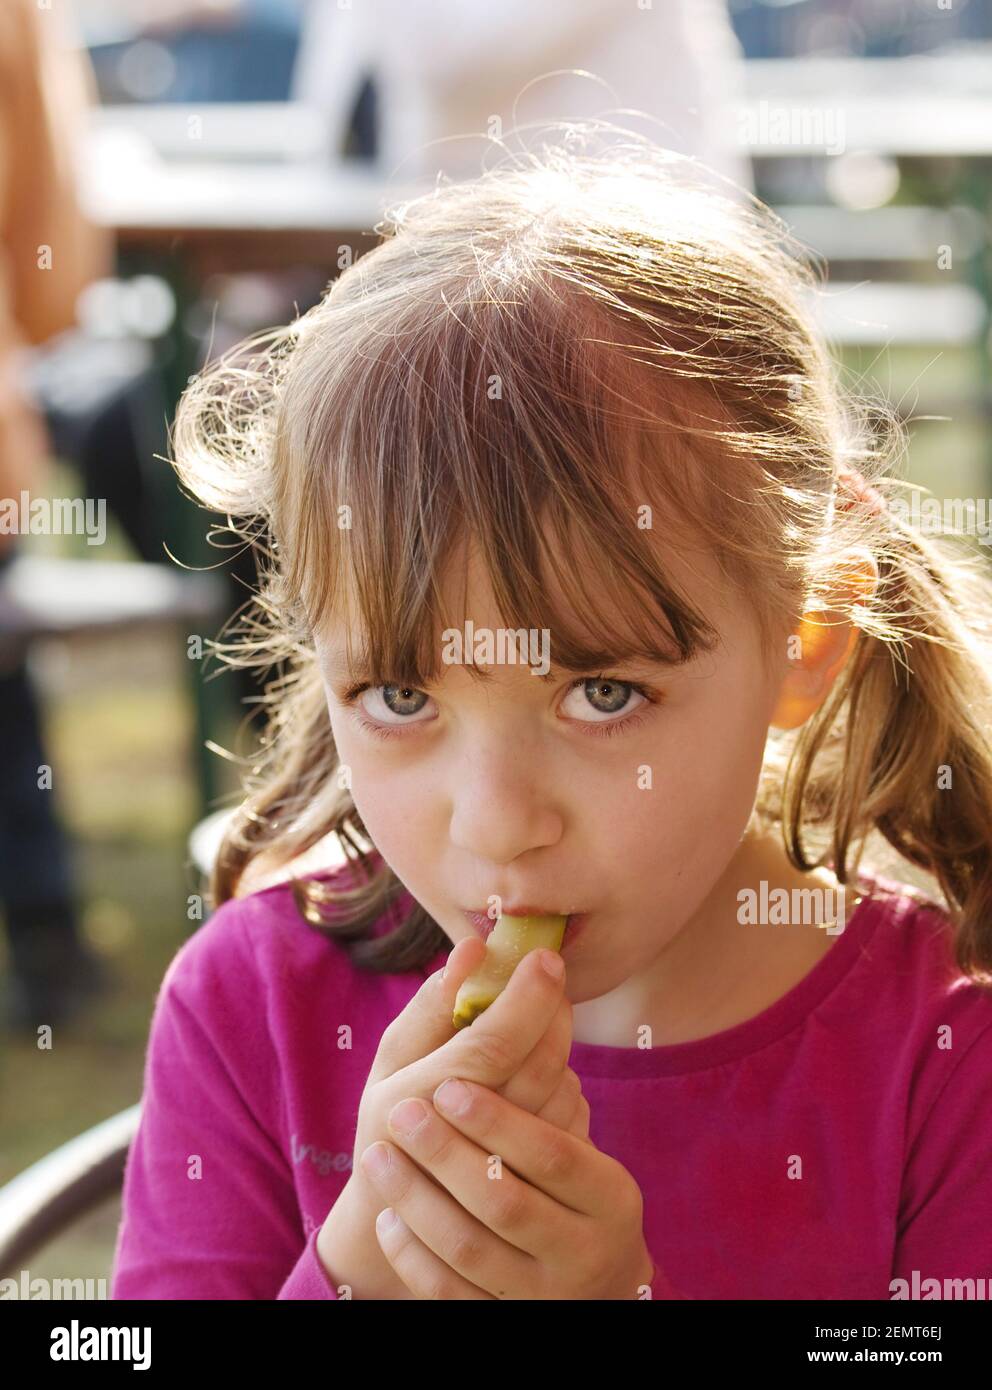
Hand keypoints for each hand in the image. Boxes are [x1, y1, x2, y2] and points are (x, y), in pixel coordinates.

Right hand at [317, 935, 587, 1297]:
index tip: (546, 956)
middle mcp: (463, 1143)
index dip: (526, 998)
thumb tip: (473, 949)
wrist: (404, 1222)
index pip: (491, 1044)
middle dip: (553, 1013)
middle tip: (550, 976)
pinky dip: (564, 1085)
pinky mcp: (538, 1188)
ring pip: (560, 1090)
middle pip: (537, 1066)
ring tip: (535, 1027)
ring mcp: (506, 1174)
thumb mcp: (394, 1061)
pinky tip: (540, 1077)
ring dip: (558, 1047)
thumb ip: (432, 1007)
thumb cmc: (394, 1121)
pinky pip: (572, 1119)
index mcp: (415, 1101)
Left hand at [362, 1049, 653, 1299]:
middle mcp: (584, 1248)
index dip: (500, 1117)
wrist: (572, 1283)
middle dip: (448, 1156)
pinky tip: (389, 1217)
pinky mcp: (501, 1315)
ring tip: (379, 1156)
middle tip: (400, 1115)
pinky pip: (450, 1295)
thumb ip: (514, 1040)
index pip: (554, 1151)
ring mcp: (541, 1291)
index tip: (448, 1086)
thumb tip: (474, 950)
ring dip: (417, 1199)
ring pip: (470, 1249)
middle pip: (507, 1202)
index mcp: (608, 1193)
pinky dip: (414, 1256)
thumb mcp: (557, 1118)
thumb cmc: (551, 1171)